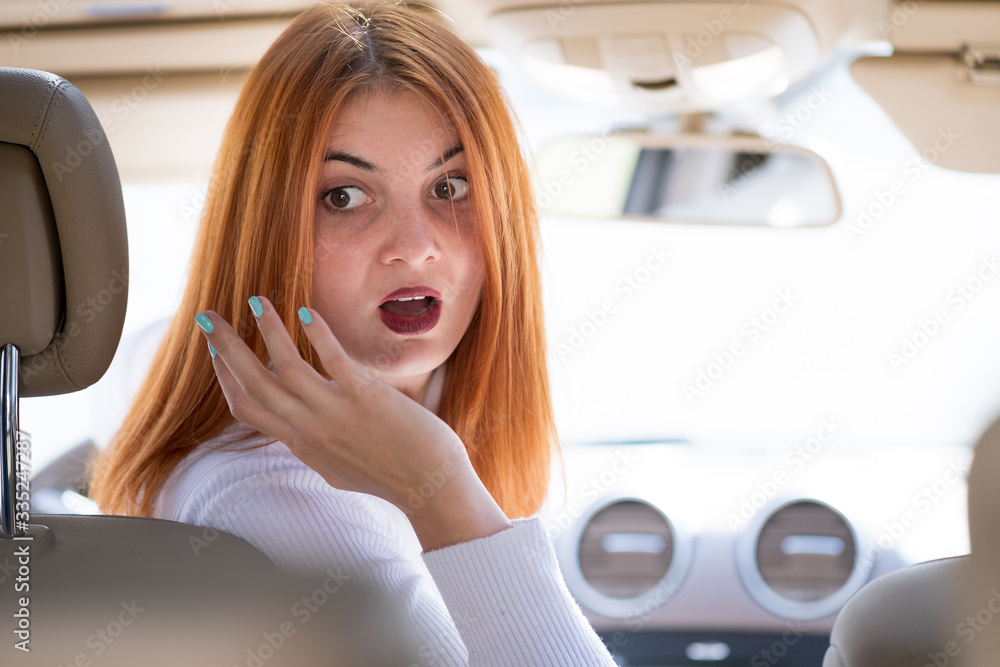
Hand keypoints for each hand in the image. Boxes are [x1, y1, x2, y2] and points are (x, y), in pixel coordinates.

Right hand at [195, 297, 510, 550]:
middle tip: (208, 318)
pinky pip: (334, 361)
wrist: (430, 488)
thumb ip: (313, 446)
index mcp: (300, 443)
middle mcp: (309, 429)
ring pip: (286, 367)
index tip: (215, 349)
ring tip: (255, 300)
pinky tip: (306, 312)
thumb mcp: (336, 467)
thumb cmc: (390, 475)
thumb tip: (298, 435)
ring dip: (267, 330)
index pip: (246, 407)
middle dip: (226, 348)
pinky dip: (319, 335)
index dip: (225, 376)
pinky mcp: (366, 399)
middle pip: (253, 384)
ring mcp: (336, 413)